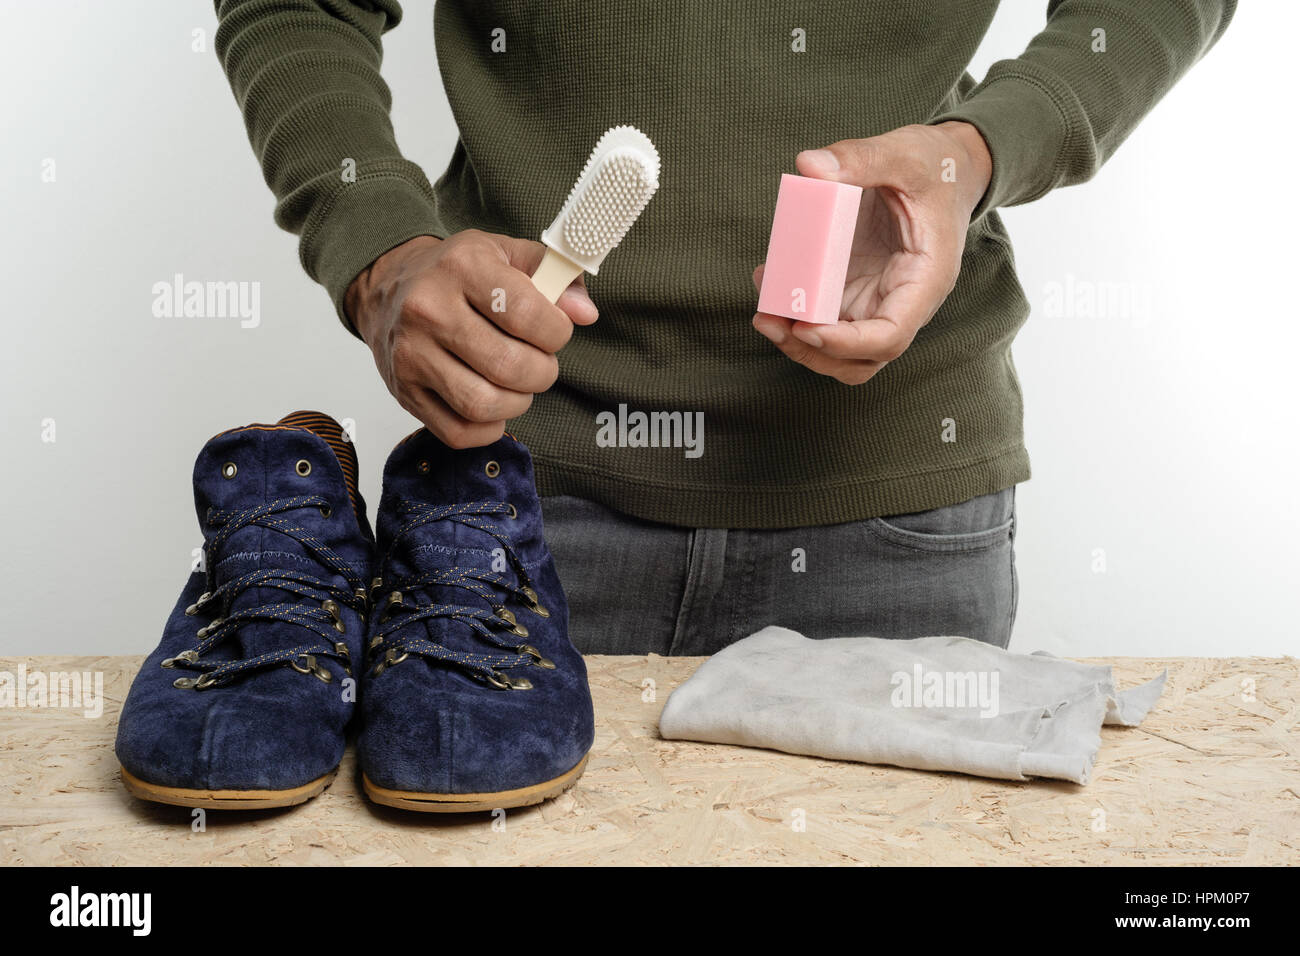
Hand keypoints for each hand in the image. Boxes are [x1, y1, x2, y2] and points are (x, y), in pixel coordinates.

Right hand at [346, 231, 597, 447]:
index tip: (554, 332)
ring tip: (518, 385)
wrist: (389, 288)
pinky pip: (459, 432)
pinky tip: (494, 405)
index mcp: (462, 267)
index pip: (527, 314)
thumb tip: (585, 313)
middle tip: (539, 363)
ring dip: (517, 403)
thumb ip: (554, 276)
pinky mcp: (404, 392)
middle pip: (509, 367)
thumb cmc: (458, 274)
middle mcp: (429, 309)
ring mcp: (412, 354)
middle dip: (542, 373)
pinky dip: (489, 428)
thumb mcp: (506, 254)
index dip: (557, 333)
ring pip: (483, 405)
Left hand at [752, 121, 991, 384]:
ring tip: (763, 311)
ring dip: (796, 342)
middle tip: (769, 321)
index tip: (805, 328)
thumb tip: (809, 166)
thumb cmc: (934, 167)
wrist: (947, 172)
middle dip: (811, 352)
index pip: (889, 337)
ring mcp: (876, 300)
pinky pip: (822, 317)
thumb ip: (860, 158)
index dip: (846, 343)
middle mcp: (900, 302)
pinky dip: (793, 312)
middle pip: (859, 360)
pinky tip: (769, 279)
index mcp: (924, 280)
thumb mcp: (905, 153)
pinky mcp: (854, 289)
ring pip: (838, 350)